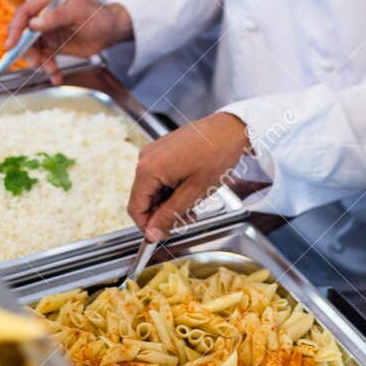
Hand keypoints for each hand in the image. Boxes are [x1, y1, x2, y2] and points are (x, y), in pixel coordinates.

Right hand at [3, 0, 132, 81]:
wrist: (112, 29)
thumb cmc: (99, 15)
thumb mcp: (80, 12)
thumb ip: (57, 15)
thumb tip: (34, 23)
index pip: (24, 13)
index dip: (15, 29)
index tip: (11, 45)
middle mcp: (43, 14)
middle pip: (23, 33)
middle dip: (28, 51)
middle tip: (37, 62)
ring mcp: (46, 30)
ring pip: (31, 49)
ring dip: (40, 62)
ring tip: (53, 71)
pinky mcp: (51, 44)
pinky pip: (43, 58)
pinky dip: (48, 68)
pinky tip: (56, 75)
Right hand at [128, 112, 250, 242]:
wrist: (230, 130)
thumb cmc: (216, 156)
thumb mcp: (193, 193)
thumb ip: (169, 216)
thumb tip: (152, 234)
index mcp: (149, 169)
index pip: (135, 208)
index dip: (148, 226)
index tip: (162, 235)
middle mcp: (146, 158)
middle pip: (144, 199)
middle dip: (163, 213)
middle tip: (186, 219)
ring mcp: (153, 152)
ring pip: (153, 189)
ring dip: (169, 202)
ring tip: (192, 204)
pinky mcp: (162, 150)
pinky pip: (160, 176)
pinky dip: (172, 188)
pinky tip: (190, 189)